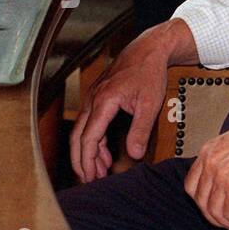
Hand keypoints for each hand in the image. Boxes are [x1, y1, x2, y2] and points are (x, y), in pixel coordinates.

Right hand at [70, 18, 196, 181]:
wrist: (149, 50)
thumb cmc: (149, 72)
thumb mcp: (149, 104)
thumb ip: (140, 131)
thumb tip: (133, 155)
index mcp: (103, 102)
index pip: (89, 138)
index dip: (88, 160)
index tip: (92, 177)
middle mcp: (93, 100)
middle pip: (78, 137)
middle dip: (82, 160)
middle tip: (88, 180)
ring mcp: (94, 98)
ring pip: (83, 131)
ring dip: (89, 152)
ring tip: (98, 172)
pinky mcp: (99, 98)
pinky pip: (91, 123)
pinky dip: (96, 140)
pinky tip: (105, 154)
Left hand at [184, 101, 228, 228]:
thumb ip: (225, 160)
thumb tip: (224, 184)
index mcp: (209, 150)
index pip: (190, 185)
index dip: (202, 202)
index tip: (214, 208)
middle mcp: (211, 162)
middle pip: (200, 201)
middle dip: (215, 216)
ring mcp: (222, 174)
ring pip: (214, 211)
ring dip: (228, 221)